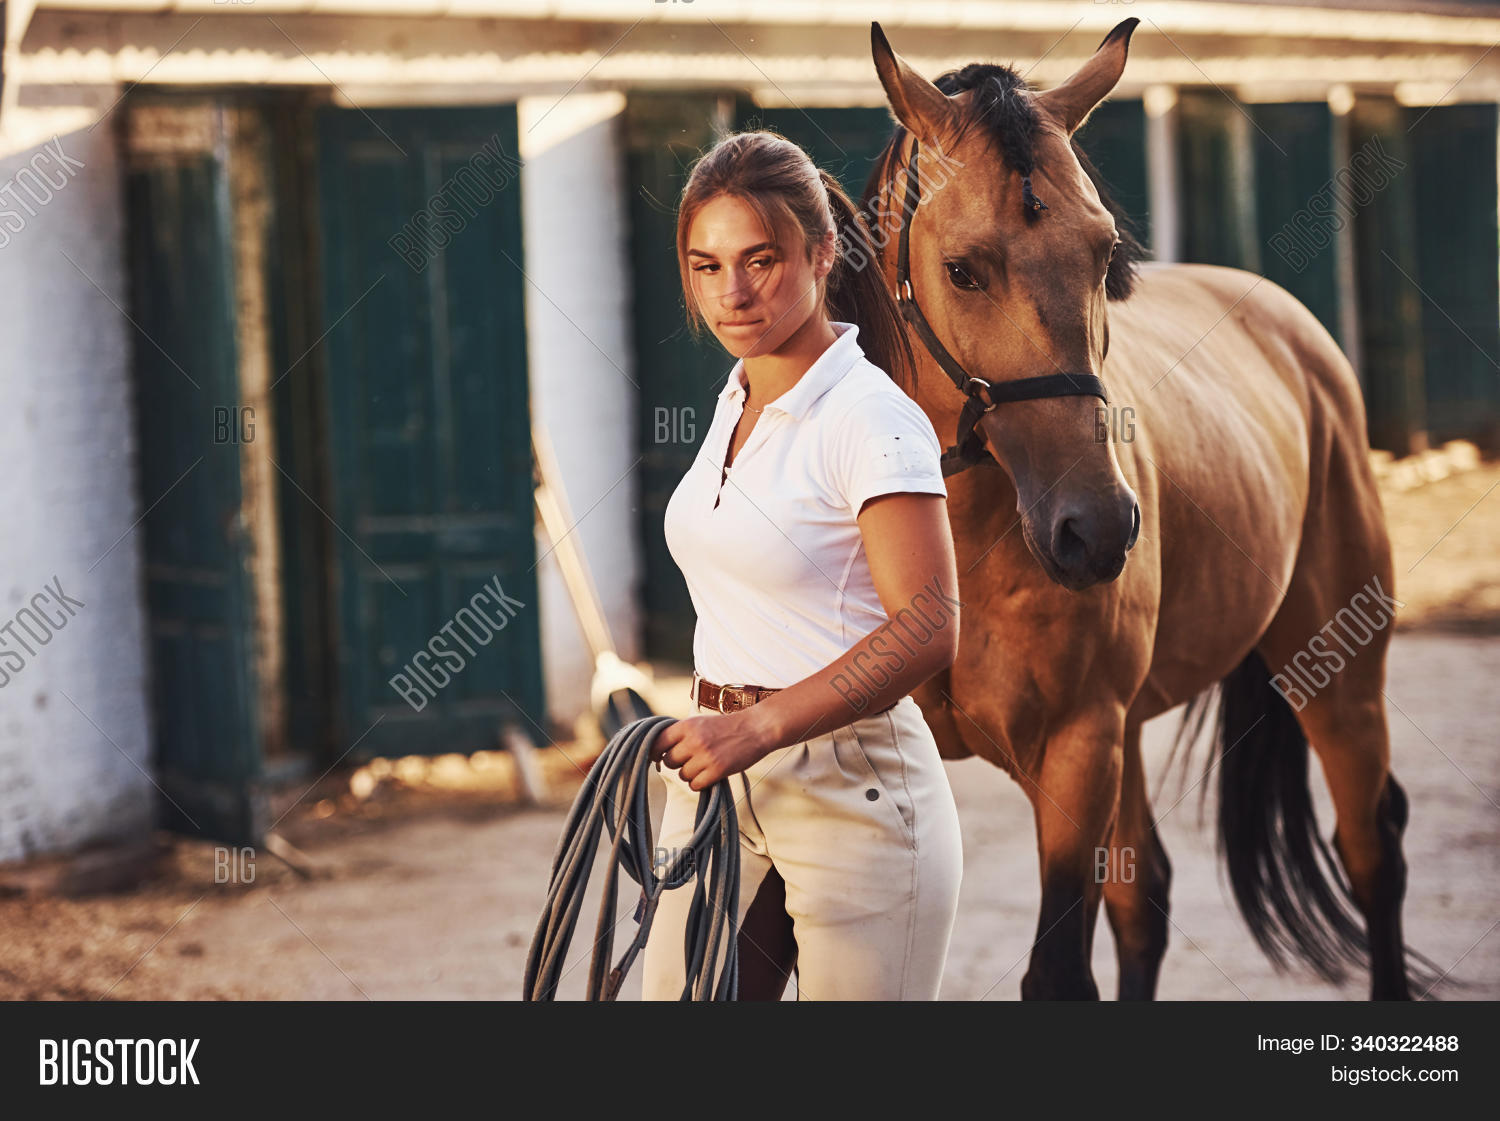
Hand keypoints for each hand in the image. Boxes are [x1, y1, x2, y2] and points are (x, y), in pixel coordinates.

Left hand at [651, 710, 771, 791]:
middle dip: (677, 763)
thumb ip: (680, 734)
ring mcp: (705, 756)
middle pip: (669, 761)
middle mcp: (694, 740)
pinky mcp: (717, 770)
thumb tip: (655, 750)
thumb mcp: (700, 722)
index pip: (657, 742)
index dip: (654, 752)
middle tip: (691, 759)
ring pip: (682, 775)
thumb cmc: (726, 727)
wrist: (756, 728)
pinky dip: (700, 783)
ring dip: (691, 774)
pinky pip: (695, 785)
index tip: (657, 757)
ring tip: (705, 764)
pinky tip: (710, 774)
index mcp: (687, 725)